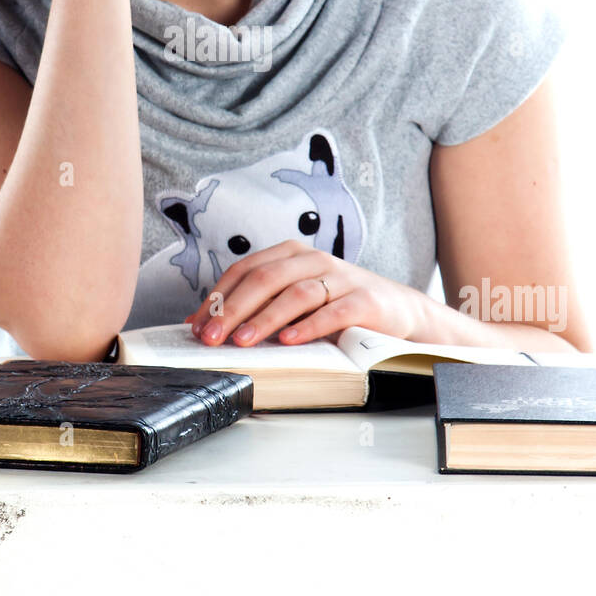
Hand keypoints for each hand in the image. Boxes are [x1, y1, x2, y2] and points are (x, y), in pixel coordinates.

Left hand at [184, 240, 427, 346]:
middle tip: (212, 336)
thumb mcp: (296, 299)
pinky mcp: (364, 300)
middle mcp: (313, 259)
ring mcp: (340, 277)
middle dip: (232, 309)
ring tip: (243, 341)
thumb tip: (205, 324)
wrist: (398, 310)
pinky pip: (332, 311)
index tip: (197, 325)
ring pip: (295, 293)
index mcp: (290, 254)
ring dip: (264, 318)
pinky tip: (289, 341)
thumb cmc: (337, 305)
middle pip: (264, 278)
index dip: (217, 297)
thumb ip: (259, 305)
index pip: (245, 269)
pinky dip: (308, 326)